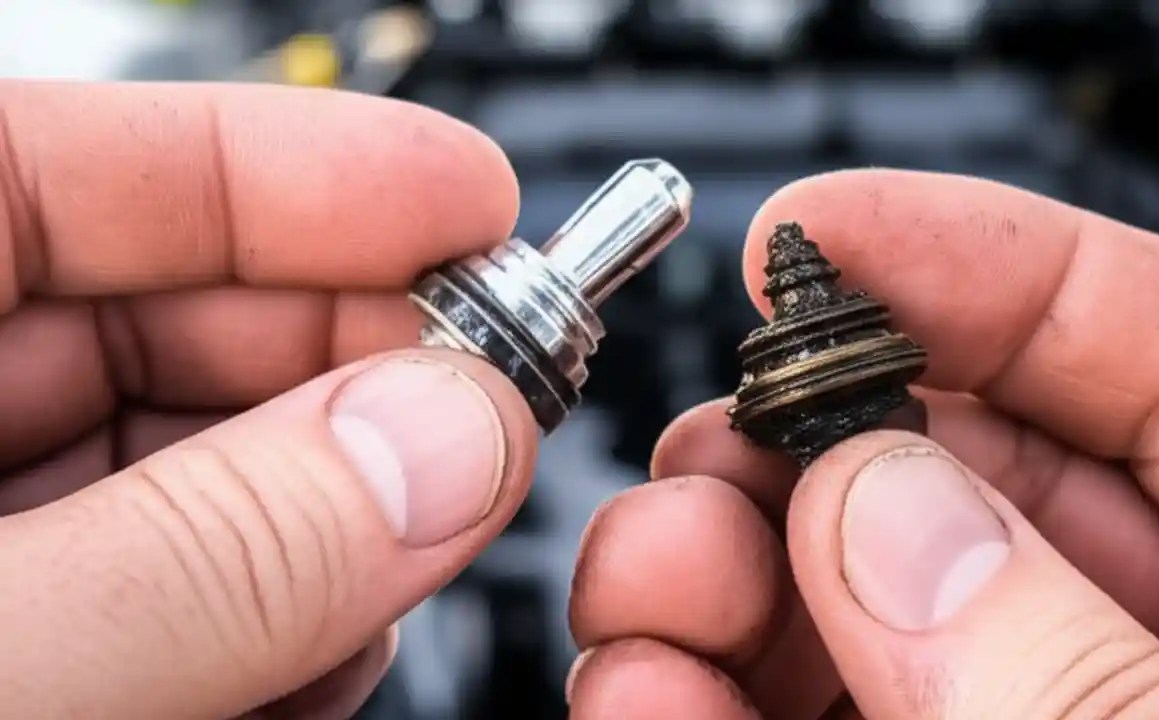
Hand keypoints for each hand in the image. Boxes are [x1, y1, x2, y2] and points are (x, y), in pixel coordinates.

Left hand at [0, 81, 536, 717]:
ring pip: (180, 466)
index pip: (75, 164)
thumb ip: (216, 547)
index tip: (474, 205)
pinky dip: (256, 616)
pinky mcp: (8, 637)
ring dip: (325, 518)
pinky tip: (302, 663)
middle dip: (348, 371)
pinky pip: (151, 585)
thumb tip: (450, 438)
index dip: (300, 169)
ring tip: (398, 573)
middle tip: (488, 416)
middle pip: (160, 321)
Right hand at [566, 170, 1158, 717]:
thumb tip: (883, 512)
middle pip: (982, 492)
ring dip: (727, 595)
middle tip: (704, 460)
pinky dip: (723, 714)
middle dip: (806, 457)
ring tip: (644, 589)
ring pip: (873, 622)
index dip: (997, 271)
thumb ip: (1084, 664)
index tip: (829, 232)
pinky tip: (652, 697)